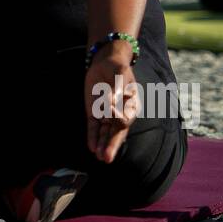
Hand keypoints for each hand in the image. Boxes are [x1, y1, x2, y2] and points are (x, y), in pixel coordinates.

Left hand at [83, 49, 139, 163]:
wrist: (106, 63)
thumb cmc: (117, 68)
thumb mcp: (119, 74)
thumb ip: (117, 86)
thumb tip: (112, 101)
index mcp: (131, 106)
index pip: (125, 118)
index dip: (117, 117)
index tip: (109, 107)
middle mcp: (120, 114)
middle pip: (117, 133)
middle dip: (111, 145)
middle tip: (107, 158)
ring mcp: (107, 115)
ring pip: (105, 133)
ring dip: (102, 145)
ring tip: (99, 157)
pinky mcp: (95, 113)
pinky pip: (93, 127)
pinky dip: (92, 137)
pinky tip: (91, 147)